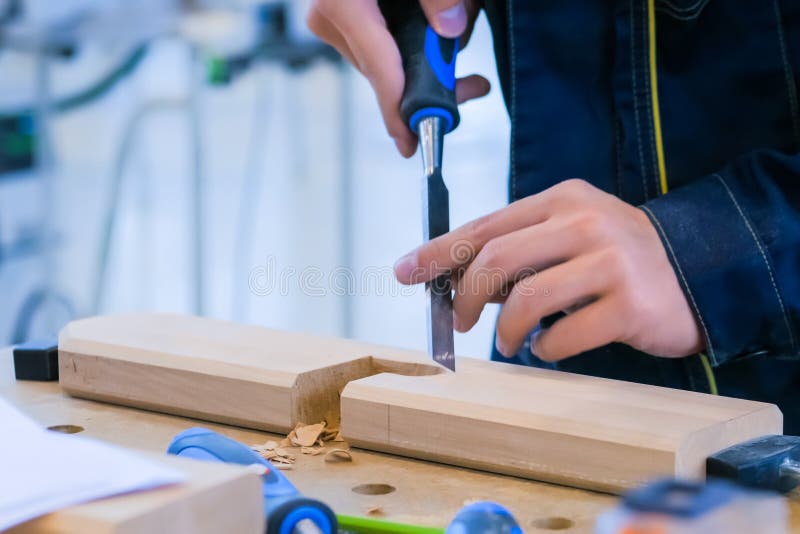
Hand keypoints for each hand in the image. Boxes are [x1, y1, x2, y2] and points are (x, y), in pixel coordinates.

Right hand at [307, 0, 489, 156]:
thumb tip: (451, 28)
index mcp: (345, 3)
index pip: (380, 69)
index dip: (400, 110)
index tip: (413, 145)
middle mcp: (332, 18)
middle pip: (386, 73)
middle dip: (429, 84)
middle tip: (472, 89)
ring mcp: (334, 21)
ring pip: (385, 64)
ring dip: (424, 66)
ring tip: (464, 59)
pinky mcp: (343, 21)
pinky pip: (380, 50)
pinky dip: (410, 51)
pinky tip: (438, 44)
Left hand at [393, 179, 705, 360]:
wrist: (698, 272)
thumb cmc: (617, 258)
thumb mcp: (570, 234)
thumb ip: (519, 247)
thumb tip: (450, 276)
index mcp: (563, 200)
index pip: (485, 225)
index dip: (439, 252)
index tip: (406, 272)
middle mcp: (585, 223)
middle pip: (496, 260)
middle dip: (466, 298)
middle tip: (460, 322)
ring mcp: (610, 262)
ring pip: (526, 300)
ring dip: (505, 331)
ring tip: (510, 342)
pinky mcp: (630, 305)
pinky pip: (562, 336)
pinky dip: (544, 349)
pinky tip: (549, 347)